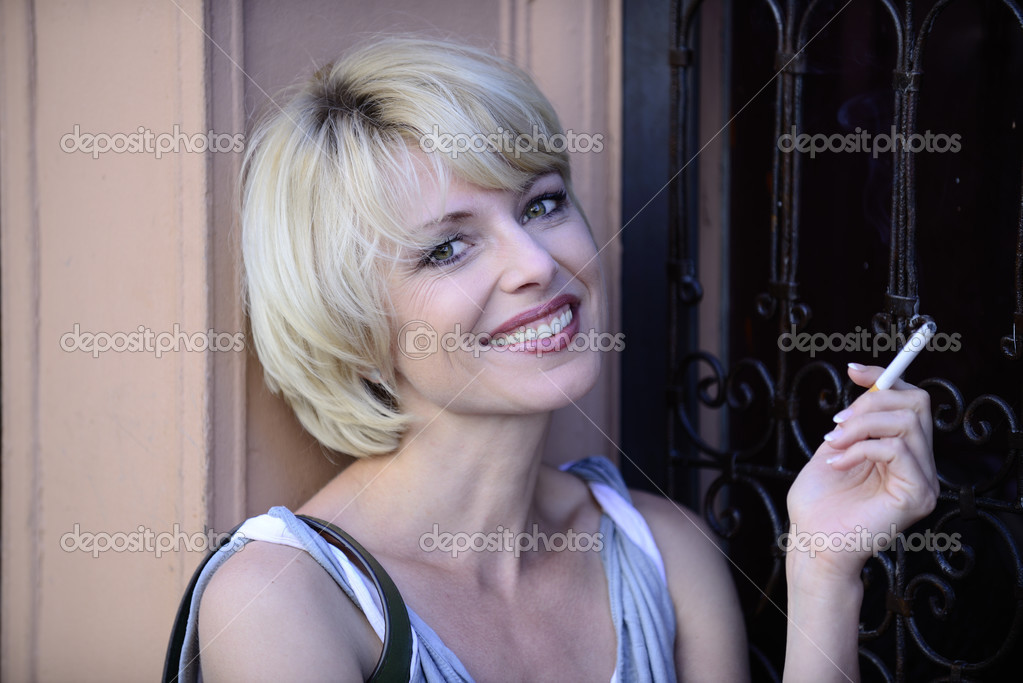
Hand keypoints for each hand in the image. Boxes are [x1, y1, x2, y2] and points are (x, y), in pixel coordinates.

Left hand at [785, 363, 939, 579]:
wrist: (812, 543)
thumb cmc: (818, 503)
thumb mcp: (834, 446)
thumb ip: (855, 419)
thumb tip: (864, 376)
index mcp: (903, 451)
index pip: (911, 400)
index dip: (885, 377)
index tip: (852, 370)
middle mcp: (921, 464)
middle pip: (916, 402)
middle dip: (870, 402)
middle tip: (837, 424)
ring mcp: (924, 480)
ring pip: (906, 421)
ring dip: (860, 426)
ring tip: (833, 445)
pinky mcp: (919, 495)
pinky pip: (897, 449)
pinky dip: (860, 448)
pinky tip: (838, 463)